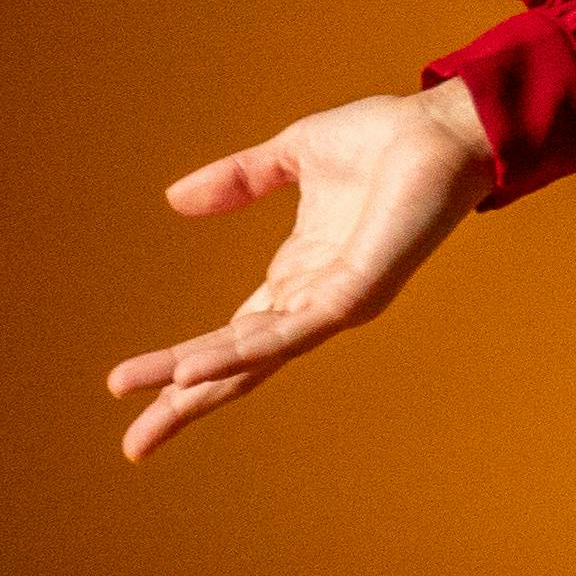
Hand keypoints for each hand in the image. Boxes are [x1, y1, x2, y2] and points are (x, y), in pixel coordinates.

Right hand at [108, 83, 496, 460]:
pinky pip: (288, 332)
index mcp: (299, 274)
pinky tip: (194, 370)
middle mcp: (313, 299)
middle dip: (183, 404)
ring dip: (195, 381)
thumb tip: (173, 200)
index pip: (231, 336)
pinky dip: (239, 353)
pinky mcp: (355, 294)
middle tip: (133, 448)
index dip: (183, 368)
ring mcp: (334, 303)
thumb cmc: (386, 139)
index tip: (128, 389)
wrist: (446, 127)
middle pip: (236, 365)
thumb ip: (238, 180)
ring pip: (253, 356)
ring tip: (145, 409)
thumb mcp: (293, 155)